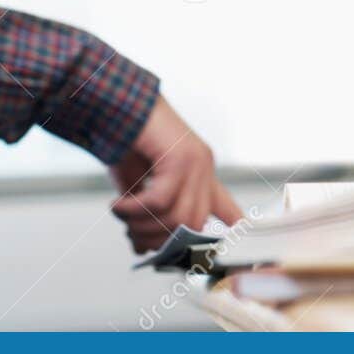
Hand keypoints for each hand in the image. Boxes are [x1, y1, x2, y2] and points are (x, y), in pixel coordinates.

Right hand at [109, 97, 240, 253]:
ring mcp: (196, 162)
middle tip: (132, 234)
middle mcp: (204, 169)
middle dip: (158, 239)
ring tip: (120, 214)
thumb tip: (144, 248)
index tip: (238, 250)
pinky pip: (160, 200)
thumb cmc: (126, 142)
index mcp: (199, 175)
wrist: (116, 103)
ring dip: (141, 225)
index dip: (233, 232)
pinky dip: (134, 210)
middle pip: (192, 225)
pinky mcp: (182, 156)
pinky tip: (118, 204)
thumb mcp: (139, 186)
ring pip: (176, 216)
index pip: (228, 209)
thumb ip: (147, 216)